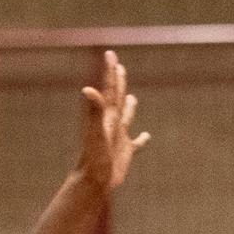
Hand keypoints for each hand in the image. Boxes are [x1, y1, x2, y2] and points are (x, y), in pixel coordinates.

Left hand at [77, 50, 148, 191]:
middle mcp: (112, 123)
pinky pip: (136, 143)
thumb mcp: (96, 132)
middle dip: (117, 81)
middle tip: (118, 65)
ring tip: (131, 96)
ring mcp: (119, 137)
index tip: (110, 54)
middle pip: (116, 97)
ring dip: (128, 106)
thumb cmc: (94, 157)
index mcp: (106, 116)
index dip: (110, 72)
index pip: (109, 89)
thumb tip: (87, 89)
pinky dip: (142, 139)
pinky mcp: (125, 152)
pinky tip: (146, 137)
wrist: (94, 180)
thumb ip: (93, 111)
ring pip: (125, 117)